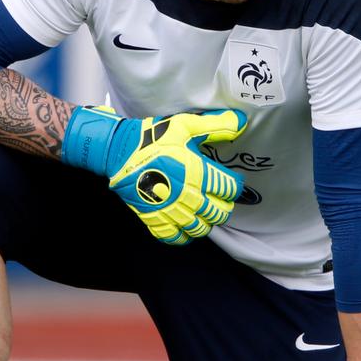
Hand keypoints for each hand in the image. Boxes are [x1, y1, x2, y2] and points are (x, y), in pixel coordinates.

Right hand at [61, 106, 246, 244]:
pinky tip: (184, 225)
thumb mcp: (185, 126)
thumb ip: (216, 126)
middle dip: (223, 206)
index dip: (235, 187)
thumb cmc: (153, 138)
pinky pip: (175, 238)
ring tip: (203, 211)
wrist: (120, 152)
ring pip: (201, 229)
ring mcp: (171, 210)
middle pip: (219, 213)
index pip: (230, 189)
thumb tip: (240, 122)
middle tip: (218, 198)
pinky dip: (183, 235)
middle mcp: (187, 196)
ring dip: (206, 221)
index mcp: (198, 173)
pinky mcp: (154, 218)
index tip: (230, 182)